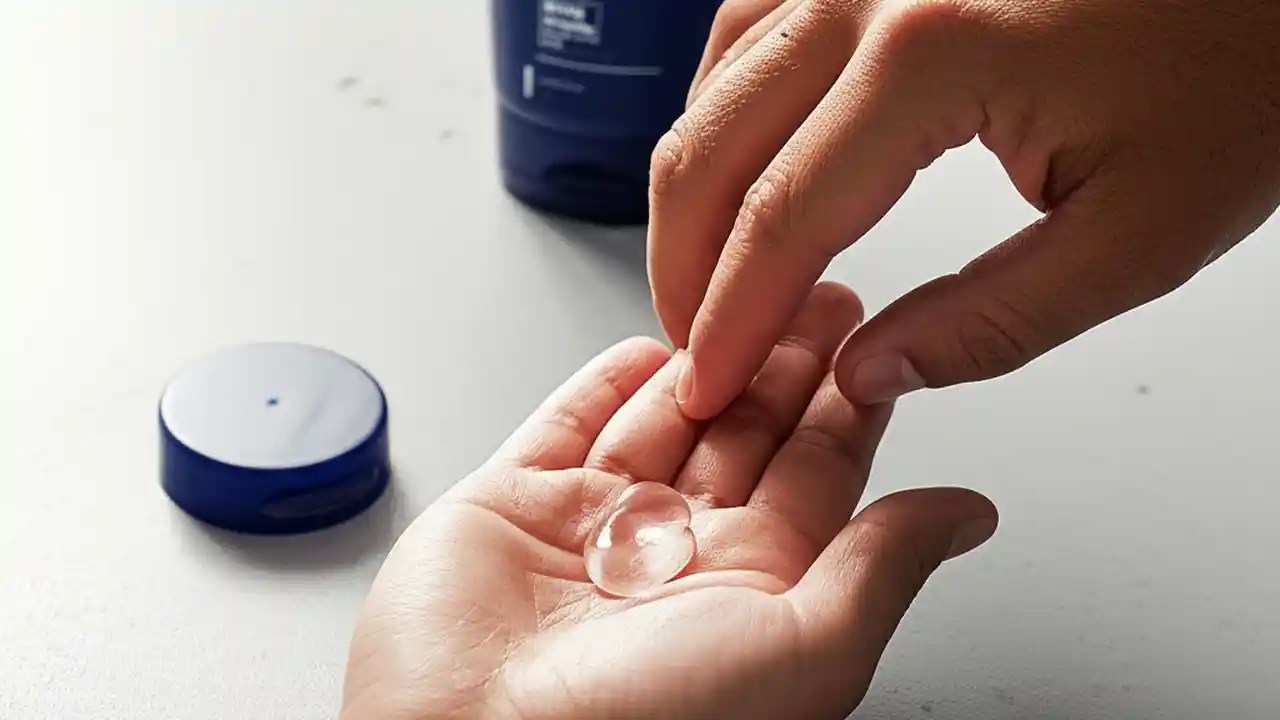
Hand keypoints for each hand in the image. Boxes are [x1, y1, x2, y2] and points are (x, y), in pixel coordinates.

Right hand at [341, 284, 996, 718]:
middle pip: (745, 433)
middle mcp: (677, 557)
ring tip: (747, 288)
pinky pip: (568, 423)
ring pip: (664, 419)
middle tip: (819, 290)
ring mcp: (591, 527)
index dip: (847, 401)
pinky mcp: (513, 504)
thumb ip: (881, 568)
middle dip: (786, 360)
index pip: (816, 474)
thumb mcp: (803, 651)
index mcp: (752, 591)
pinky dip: (605, 383)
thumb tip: (968, 516)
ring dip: (709, 356)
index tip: (873, 340)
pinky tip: (644, 350)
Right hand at [648, 0, 1279, 418]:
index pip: (783, 216)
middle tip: (693, 344)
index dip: (731, 318)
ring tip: (704, 272)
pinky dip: (723, 107)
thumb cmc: (1239, 65)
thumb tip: (870, 370)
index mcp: (934, 53)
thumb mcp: (1140, 234)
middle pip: (714, 142)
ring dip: (693, 184)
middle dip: (682, 261)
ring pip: (716, 77)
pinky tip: (734, 159)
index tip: (710, 381)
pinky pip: (753, 23)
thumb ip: (992, 322)